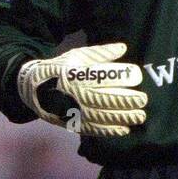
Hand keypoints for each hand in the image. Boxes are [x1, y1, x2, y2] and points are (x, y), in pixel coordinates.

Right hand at [17, 42, 147, 135]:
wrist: (34, 90)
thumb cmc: (60, 69)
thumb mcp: (77, 55)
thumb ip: (101, 53)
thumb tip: (123, 48)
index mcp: (77, 73)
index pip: (104, 75)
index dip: (122, 76)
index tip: (137, 76)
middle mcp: (77, 93)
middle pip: (107, 98)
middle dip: (128, 100)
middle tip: (144, 99)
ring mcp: (75, 110)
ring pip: (103, 116)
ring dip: (124, 117)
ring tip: (140, 116)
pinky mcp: (74, 123)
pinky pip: (94, 129)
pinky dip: (111, 130)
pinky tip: (125, 129)